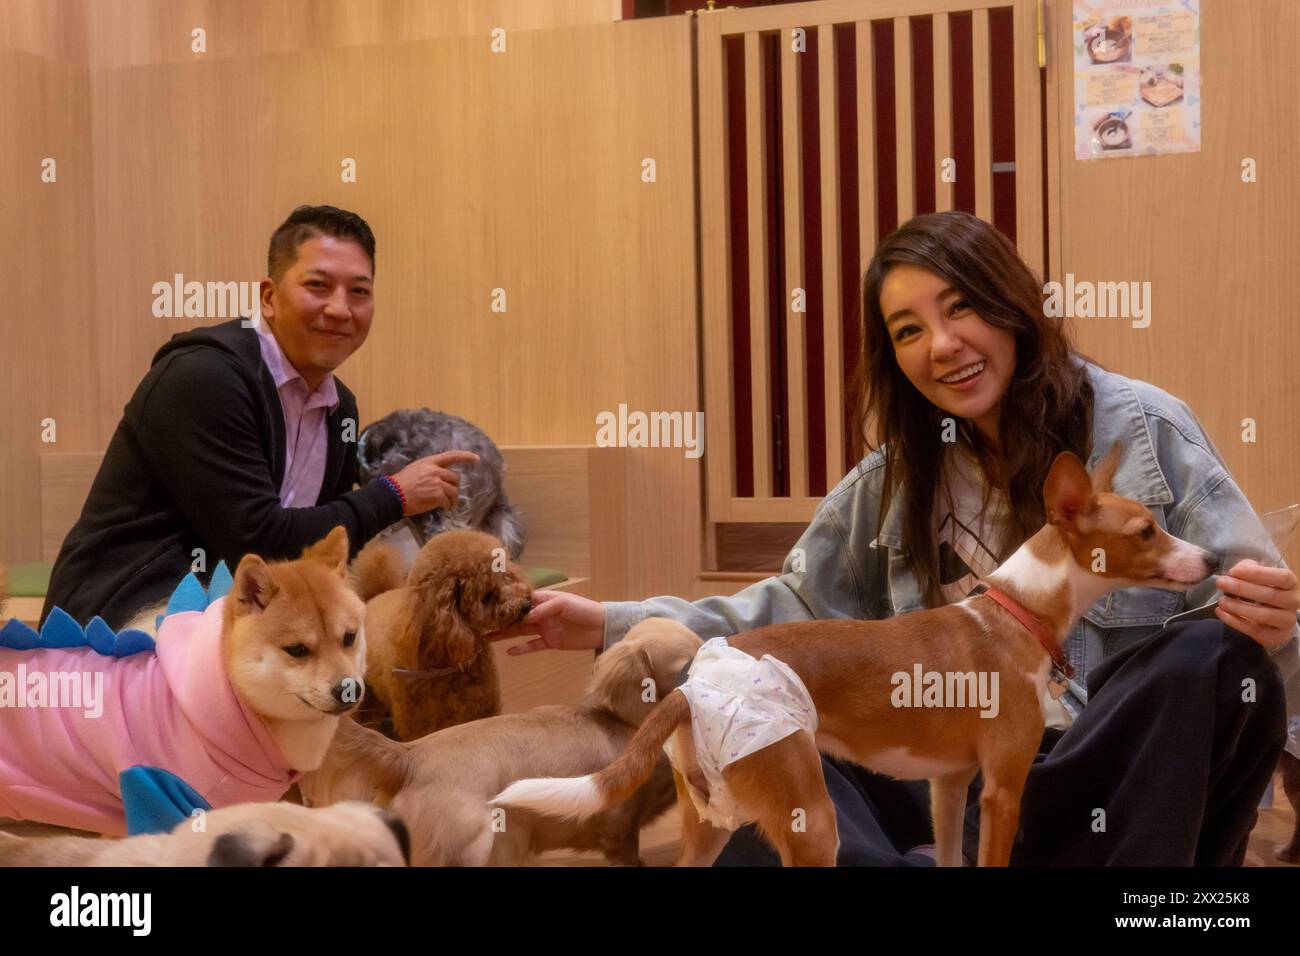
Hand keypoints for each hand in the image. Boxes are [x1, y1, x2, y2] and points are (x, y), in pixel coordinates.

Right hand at [389, 451, 479, 515]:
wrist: (393, 495)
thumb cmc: (401, 484)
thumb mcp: (415, 469)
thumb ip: (430, 471)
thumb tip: (441, 478)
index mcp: (429, 462)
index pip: (451, 455)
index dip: (465, 456)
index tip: (476, 458)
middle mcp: (435, 470)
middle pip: (455, 477)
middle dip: (454, 487)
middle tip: (450, 495)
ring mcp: (436, 482)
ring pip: (453, 491)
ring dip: (452, 499)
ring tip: (448, 505)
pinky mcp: (436, 494)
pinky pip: (447, 501)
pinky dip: (447, 506)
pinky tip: (443, 508)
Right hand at [488, 590, 604, 654]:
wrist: (601, 626)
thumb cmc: (583, 608)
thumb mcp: (564, 603)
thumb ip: (544, 609)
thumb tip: (525, 616)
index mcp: (543, 599)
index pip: (521, 601)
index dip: (506, 603)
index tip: (489, 606)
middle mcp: (540, 613)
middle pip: (517, 617)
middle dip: (501, 620)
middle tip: (482, 624)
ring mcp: (544, 628)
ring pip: (520, 631)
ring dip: (505, 634)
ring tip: (488, 637)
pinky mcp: (550, 642)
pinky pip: (532, 645)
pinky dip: (522, 649)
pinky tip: (509, 652)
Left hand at [1214, 559, 1299, 649]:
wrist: (1272, 617)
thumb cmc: (1263, 589)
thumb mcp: (1257, 575)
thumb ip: (1248, 568)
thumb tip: (1235, 572)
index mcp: (1291, 584)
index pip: (1282, 577)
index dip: (1258, 573)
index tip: (1234, 571)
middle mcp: (1293, 603)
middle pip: (1270, 595)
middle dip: (1241, 588)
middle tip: (1220, 583)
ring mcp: (1286, 621)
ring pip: (1263, 615)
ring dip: (1238, 607)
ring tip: (1221, 600)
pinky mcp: (1274, 636)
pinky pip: (1253, 630)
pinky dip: (1234, 621)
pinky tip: (1221, 612)